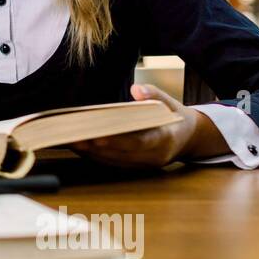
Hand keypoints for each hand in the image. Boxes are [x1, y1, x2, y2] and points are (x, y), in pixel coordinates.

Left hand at [70, 84, 224, 167]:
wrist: (190, 138)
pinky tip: (78, 145)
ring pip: (114, 161)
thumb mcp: (170, 101)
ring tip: (68, 140)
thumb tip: (136, 90)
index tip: (96, 135)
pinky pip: (113, 163)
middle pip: (120, 154)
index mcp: (165, 138)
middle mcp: (154, 156)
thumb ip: (154, 94)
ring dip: (90, 152)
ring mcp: (145, 165)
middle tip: (71, 136)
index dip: (116, 140)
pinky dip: (95, 155)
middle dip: (94, 146)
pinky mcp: (136, 168)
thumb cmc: (174, 116)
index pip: (138, 142)